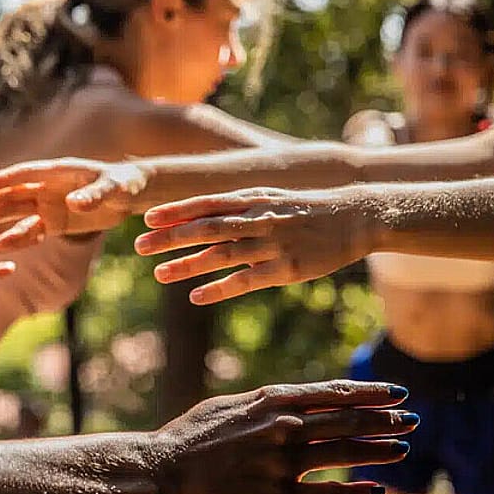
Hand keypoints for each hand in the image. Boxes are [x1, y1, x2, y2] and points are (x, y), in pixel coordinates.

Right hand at [0, 158, 146, 249]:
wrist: (132, 194)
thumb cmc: (124, 183)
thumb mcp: (113, 188)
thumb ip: (94, 195)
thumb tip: (73, 202)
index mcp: (58, 172)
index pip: (26, 174)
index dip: (4, 179)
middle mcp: (49, 187)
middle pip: (14, 193)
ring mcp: (50, 205)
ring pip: (18, 212)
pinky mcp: (55, 223)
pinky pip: (33, 231)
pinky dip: (17, 238)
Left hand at [134, 187, 373, 304]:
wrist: (355, 217)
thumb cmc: (308, 208)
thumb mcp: (272, 197)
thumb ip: (240, 204)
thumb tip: (205, 211)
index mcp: (254, 199)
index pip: (207, 203)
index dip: (176, 211)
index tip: (147, 218)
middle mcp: (258, 219)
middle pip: (206, 228)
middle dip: (170, 237)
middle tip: (139, 246)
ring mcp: (272, 244)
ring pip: (221, 255)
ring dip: (186, 265)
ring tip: (158, 274)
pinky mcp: (286, 268)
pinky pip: (246, 280)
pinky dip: (219, 288)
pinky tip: (195, 297)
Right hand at [146, 380, 416, 493]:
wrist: (161, 472)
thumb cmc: (188, 438)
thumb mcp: (226, 407)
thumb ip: (260, 405)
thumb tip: (282, 400)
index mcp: (272, 401)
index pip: (334, 393)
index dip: (370, 392)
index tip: (396, 391)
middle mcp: (285, 427)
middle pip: (349, 420)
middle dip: (385, 418)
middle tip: (413, 418)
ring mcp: (284, 462)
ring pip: (346, 453)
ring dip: (380, 449)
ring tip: (404, 446)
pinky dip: (356, 491)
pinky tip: (378, 490)